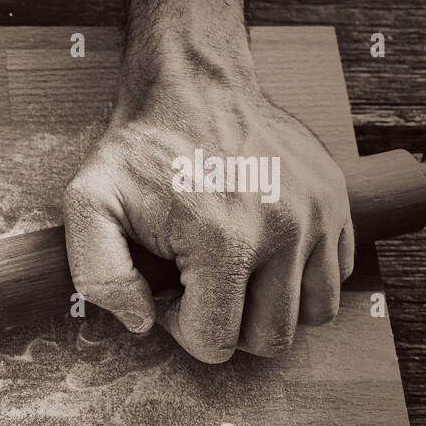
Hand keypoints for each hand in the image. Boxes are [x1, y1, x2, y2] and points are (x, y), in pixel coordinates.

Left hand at [63, 63, 353, 362]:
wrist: (194, 84)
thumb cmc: (139, 148)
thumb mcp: (88, 203)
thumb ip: (99, 274)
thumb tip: (141, 321)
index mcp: (224, 238)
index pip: (215, 341)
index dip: (179, 326)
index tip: (166, 287)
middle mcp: (283, 230)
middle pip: (269, 338)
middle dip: (226, 322)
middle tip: (196, 281)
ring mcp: (319, 216)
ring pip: (312, 315)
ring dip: (269, 307)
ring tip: (231, 270)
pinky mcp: (337, 202)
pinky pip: (334, 278)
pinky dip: (300, 279)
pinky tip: (260, 252)